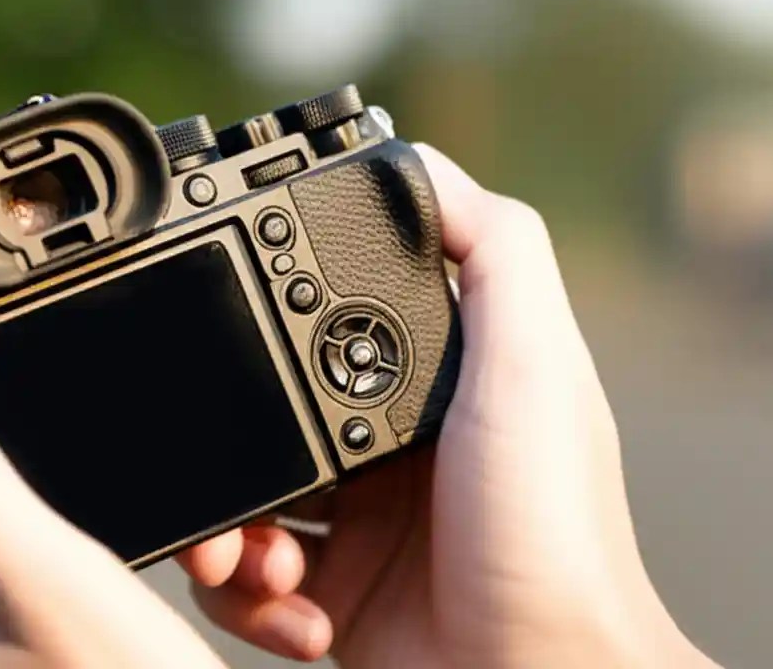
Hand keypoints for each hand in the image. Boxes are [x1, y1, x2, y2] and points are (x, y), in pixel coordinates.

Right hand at [177, 144, 720, 667]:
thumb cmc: (555, 537)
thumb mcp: (534, 366)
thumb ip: (493, 248)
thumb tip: (417, 160)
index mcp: (435, 379)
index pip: (333, 317)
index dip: (274, 309)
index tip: (227, 308)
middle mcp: (389, 442)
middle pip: (265, 409)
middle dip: (223, 440)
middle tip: (217, 472)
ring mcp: (358, 520)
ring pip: (241, 494)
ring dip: (223, 529)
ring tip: (248, 561)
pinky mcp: (330, 591)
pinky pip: (247, 577)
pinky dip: (247, 598)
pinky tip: (294, 611)